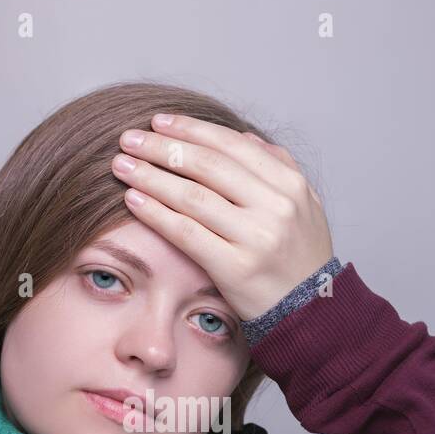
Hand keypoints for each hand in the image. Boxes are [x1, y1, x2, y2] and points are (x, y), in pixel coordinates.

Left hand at [110, 113, 334, 321]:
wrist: (312, 312)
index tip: (159, 121)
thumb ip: (277, 167)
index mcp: (290, 184)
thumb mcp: (303, 206)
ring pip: (192, 196)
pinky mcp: (235, 268)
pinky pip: (187, 233)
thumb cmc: (300, 257)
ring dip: (150, 176)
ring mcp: (256, 238)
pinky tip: (133, 200)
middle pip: (207, 165)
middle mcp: (275, 207)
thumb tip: (242, 138)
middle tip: (129, 138)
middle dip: (162, 147)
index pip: (231, 145)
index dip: (191, 129)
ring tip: (122, 165)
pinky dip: (156, 213)